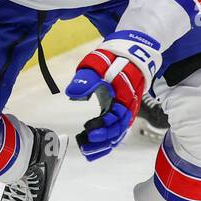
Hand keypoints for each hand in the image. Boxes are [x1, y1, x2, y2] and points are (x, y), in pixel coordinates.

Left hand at [65, 30, 162, 160]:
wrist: (127, 51)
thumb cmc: (113, 58)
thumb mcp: (98, 64)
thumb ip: (87, 79)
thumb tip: (72, 93)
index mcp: (125, 97)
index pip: (117, 119)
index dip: (105, 128)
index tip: (89, 132)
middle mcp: (127, 107)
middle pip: (118, 131)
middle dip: (102, 142)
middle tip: (84, 147)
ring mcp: (123, 109)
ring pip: (116, 133)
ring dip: (103, 144)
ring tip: (85, 150)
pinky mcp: (117, 110)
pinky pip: (113, 128)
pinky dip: (104, 137)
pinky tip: (90, 142)